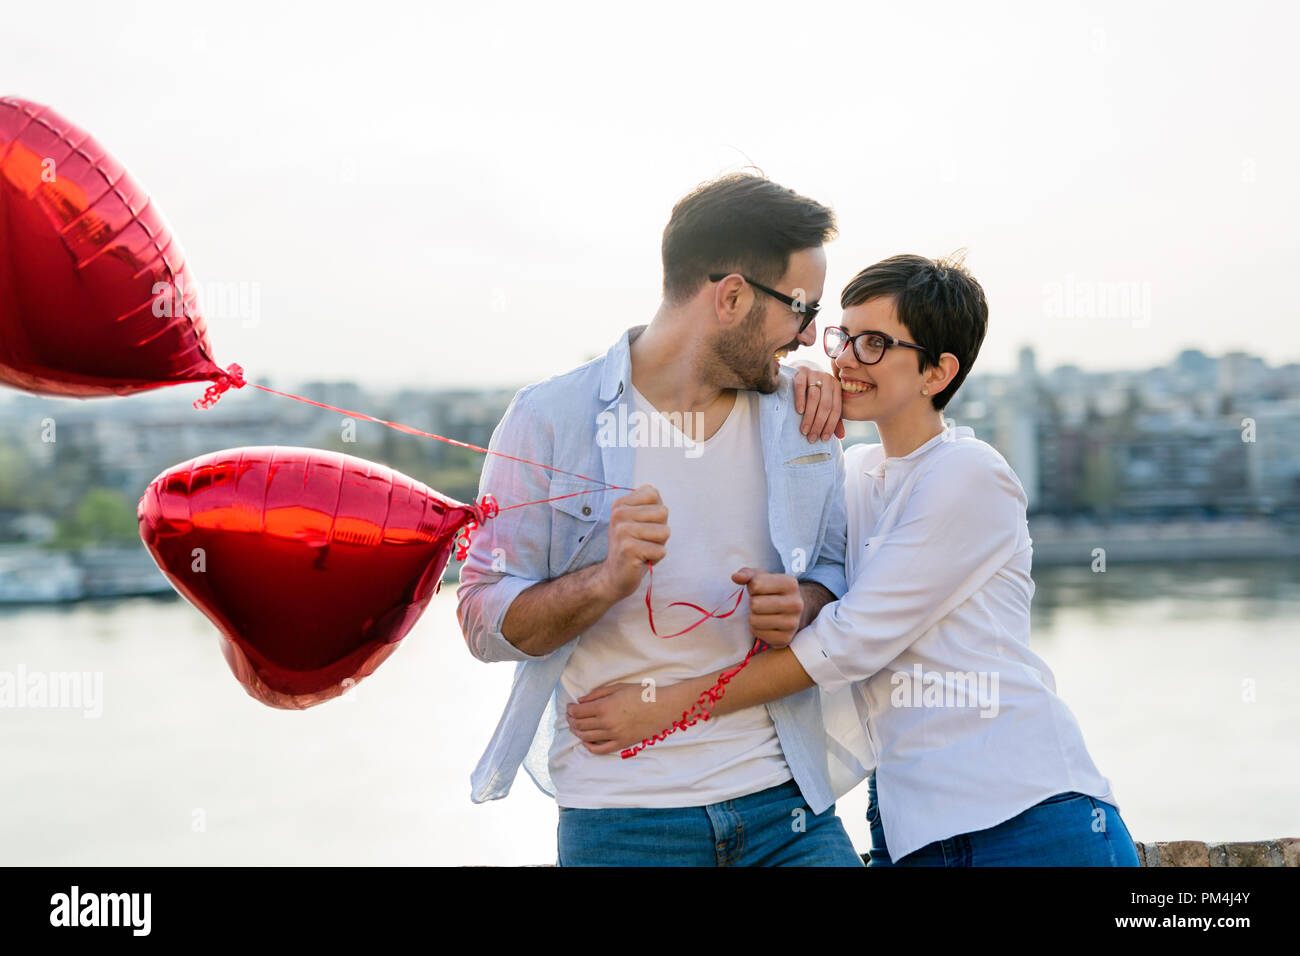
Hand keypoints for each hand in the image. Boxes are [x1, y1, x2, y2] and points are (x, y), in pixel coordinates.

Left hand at [566, 681, 685, 754]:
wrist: (662, 708)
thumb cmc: (641, 694)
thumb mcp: (618, 688)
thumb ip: (597, 694)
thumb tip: (580, 701)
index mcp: (605, 707)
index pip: (578, 712)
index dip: (570, 710)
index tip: (569, 707)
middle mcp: (607, 723)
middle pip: (580, 725)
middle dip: (571, 720)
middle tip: (569, 716)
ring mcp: (614, 735)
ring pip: (587, 737)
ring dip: (577, 732)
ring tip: (575, 726)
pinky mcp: (622, 744)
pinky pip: (600, 750)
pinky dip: (589, 747)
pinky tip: (586, 741)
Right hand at [600, 485, 668, 600]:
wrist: (615, 576)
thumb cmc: (634, 546)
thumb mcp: (641, 520)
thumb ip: (649, 504)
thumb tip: (652, 491)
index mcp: (620, 504)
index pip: (653, 494)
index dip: (656, 512)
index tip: (643, 526)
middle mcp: (618, 514)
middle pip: (662, 512)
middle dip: (660, 530)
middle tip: (644, 541)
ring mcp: (621, 530)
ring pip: (665, 531)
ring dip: (658, 545)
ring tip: (643, 550)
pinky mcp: (628, 548)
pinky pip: (661, 550)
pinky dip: (656, 558)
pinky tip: (641, 560)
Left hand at [731, 567, 802, 646]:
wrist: (792, 611)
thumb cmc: (772, 591)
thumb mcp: (762, 577)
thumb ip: (747, 574)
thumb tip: (736, 577)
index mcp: (791, 584)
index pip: (756, 585)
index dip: (752, 587)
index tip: (759, 590)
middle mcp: (796, 604)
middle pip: (755, 604)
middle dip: (753, 603)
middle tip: (760, 603)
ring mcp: (792, 623)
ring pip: (754, 621)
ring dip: (753, 617)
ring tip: (762, 613)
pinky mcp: (785, 639)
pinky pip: (757, 633)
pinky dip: (757, 629)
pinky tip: (765, 624)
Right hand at [792, 365, 844, 441]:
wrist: (801, 366)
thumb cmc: (813, 388)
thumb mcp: (825, 400)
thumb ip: (833, 417)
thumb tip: (841, 436)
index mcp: (836, 387)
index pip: (836, 409)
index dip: (831, 425)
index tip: (823, 439)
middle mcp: (828, 379)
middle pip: (826, 405)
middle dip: (819, 424)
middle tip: (812, 438)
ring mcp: (814, 374)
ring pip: (814, 398)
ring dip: (810, 416)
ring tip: (804, 430)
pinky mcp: (800, 371)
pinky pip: (801, 386)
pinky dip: (800, 399)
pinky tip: (799, 411)